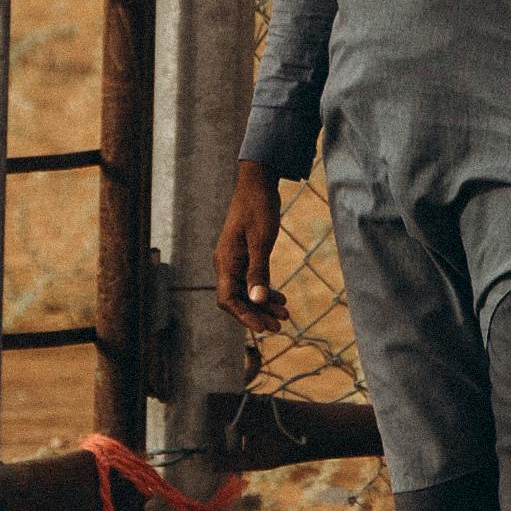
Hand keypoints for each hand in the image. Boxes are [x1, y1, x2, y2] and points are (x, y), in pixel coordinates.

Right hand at [217, 168, 285, 345]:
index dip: (244, 316)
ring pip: (246, 291)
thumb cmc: (258, 208)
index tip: (263, 327)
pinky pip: (251, 280)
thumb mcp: (261, 241)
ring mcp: (234, 260)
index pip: (227, 299)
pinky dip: (264, 290)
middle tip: (280, 326)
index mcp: (225, 261)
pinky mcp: (244, 255)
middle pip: (237, 300)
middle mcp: (226, 263)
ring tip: (285, 315)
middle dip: (257, 314)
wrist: (257, 183)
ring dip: (263, 305)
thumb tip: (257, 299)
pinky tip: (280, 298)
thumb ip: (258, 271)